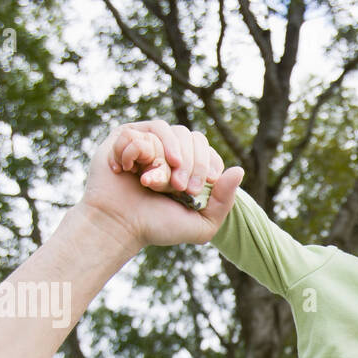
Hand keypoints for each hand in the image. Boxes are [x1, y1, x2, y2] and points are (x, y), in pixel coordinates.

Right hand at [77, 120, 243, 251]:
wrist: (118, 226)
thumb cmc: (157, 227)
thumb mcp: (202, 225)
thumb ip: (224, 201)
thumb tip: (239, 169)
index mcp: (188, 169)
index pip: (208, 151)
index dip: (208, 165)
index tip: (198, 187)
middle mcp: (169, 153)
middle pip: (193, 137)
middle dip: (192, 162)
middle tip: (179, 188)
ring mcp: (147, 143)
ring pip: (169, 129)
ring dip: (169, 151)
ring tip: (157, 178)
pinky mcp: (124, 139)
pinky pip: (140, 130)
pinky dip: (137, 150)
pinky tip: (130, 172)